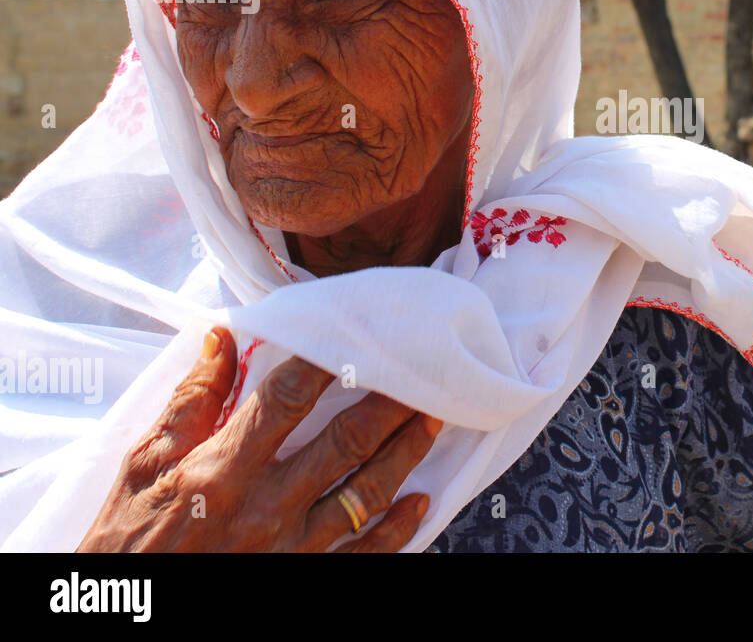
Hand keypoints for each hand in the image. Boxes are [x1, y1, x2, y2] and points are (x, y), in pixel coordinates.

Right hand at [78, 326, 441, 551]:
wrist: (128, 619)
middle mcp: (264, 507)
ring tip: (432, 419)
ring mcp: (290, 548)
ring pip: (366, 492)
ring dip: (405, 452)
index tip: (358, 332)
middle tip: (422, 370)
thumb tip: (223, 338)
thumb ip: (190, 403)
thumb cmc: (130, 542)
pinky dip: (399, 527)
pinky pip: (366, 553)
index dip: (328, 361)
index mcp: (221, 470)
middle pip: (346, 442)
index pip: (288, 399)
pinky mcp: (305, 579)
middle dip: (390, 403)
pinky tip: (420, 499)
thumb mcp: (143, 468)